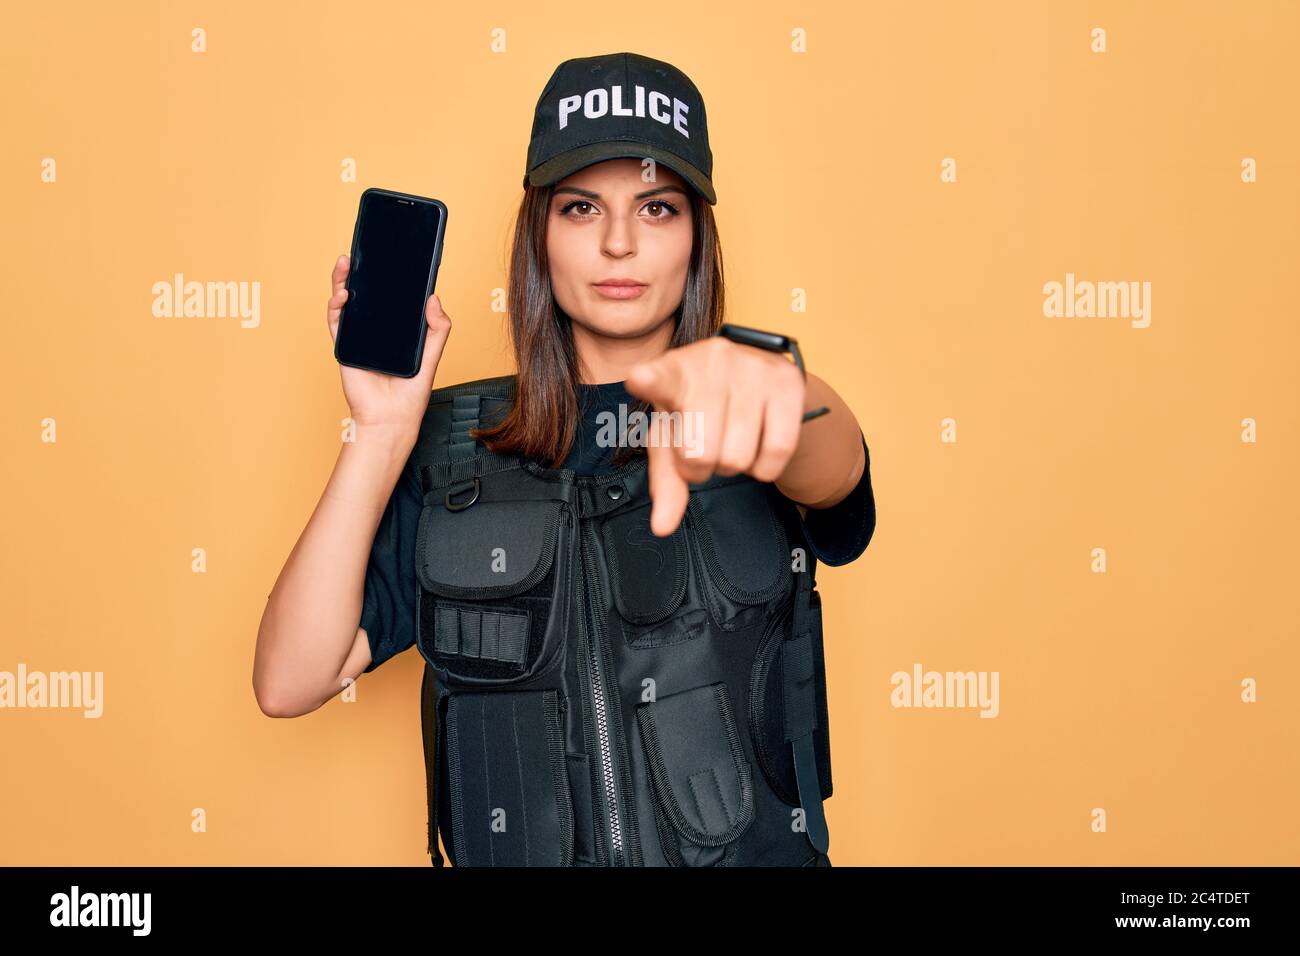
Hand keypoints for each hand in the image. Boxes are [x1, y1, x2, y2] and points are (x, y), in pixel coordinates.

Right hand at [326, 253, 451, 433]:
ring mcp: (359, 336)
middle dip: (362, 270)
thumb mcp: (432, 355)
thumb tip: (434, 297)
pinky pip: (336, 321)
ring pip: (347, 301)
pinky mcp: (344, 346)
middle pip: (366, 292)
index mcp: (397, 328)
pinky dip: (336, 305)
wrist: (392, 417)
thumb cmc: (411, 392)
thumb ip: (438, 327)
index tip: (392, 253)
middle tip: (364, 250)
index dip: (390, 275)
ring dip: (343, 279)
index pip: (391, 296)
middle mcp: (376, 328)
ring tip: (347, 262)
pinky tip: (344, 294)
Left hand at [625, 336, 806, 535]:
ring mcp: (752, 368)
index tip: (639, 379)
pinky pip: (778, 451)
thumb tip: (663, 527)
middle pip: (700, 454)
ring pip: (739, 457)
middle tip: (706, 446)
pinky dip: (765, 466)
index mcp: (673, 371)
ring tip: (732, 438)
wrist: (756, 373)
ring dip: (734, 465)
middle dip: (701, 467)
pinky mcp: (787, 381)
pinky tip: (758, 444)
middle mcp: (712, 362)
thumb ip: (666, 479)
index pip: (660, 379)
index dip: (649, 381)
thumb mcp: (675, 436)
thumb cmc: (702, 409)